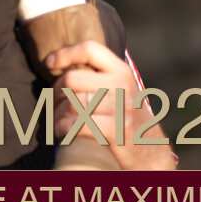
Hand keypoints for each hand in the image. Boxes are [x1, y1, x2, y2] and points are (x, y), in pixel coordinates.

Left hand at [48, 41, 177, 170]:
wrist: (151, 152)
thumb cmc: (126, 117)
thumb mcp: (119, 88)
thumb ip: (97, 74)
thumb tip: (59, 62)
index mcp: (121, 70)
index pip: (90, 49)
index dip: (66, 53)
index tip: (50, 63)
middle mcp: (122, 84)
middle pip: (72, 79)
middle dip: (56, 92)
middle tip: (54, 104)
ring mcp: (121, 107)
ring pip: (71, 103)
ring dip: (56, 114)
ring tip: (56, 121)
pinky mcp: (117, 131)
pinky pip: (77, 124)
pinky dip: (63, 128)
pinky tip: (62, 132)